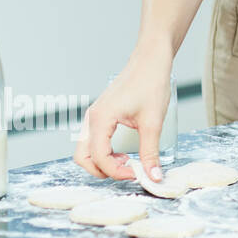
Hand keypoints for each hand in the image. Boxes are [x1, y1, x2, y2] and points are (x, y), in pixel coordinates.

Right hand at [74, 50, 171, 182]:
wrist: (151, 60)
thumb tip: (153, 176)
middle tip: (129, 171)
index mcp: (100, 119)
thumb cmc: (151, 83)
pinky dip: (104, 152)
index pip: (98, 156)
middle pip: (83, 157)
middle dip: (103, 170)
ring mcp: (94, 116)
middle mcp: (92, 118)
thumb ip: (151, 151)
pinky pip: (94, 140)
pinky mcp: (101, 115)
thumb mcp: (153, 121)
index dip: (116, 171)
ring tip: (128, 161)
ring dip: (103, 162)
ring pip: (86, 150)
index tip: (136, 174)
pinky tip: (125, 151)